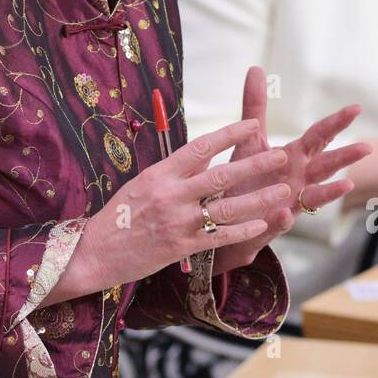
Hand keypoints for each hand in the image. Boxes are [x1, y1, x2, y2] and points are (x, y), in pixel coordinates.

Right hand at [75, 119, 293, 291]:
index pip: (200, 147)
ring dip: (258, 199)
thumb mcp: (142, 183)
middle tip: (281, 154)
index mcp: (160, 174)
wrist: (94, 252)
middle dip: (255, 164)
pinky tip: (263, 224)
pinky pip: (218, 238)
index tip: (253, 125)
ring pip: (226, 208)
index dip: (229, 134)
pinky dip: (242, 230)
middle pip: (220, 176)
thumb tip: (205, 152)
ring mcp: (177, 223)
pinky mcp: (180, 248)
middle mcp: (170, 195)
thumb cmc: (120, 214)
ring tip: (283, 190)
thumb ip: (175, 170)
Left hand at [212, 67, 369, 274]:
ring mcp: (288, 203)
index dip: (336, 122)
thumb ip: (255, 106)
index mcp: (294, 157)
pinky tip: (284, 213)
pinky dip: (283, 219)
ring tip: (348, 184)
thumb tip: (256, 68)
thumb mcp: (249, 138)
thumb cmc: (245, 175)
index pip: (319, 136)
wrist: (227, 215)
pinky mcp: (270, 225)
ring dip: (330, 192)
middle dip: (345, 157)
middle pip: (325, 166)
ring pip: (313, 197)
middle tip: (367, 147)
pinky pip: (279, 223)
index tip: (356, 107)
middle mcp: (298, 180)